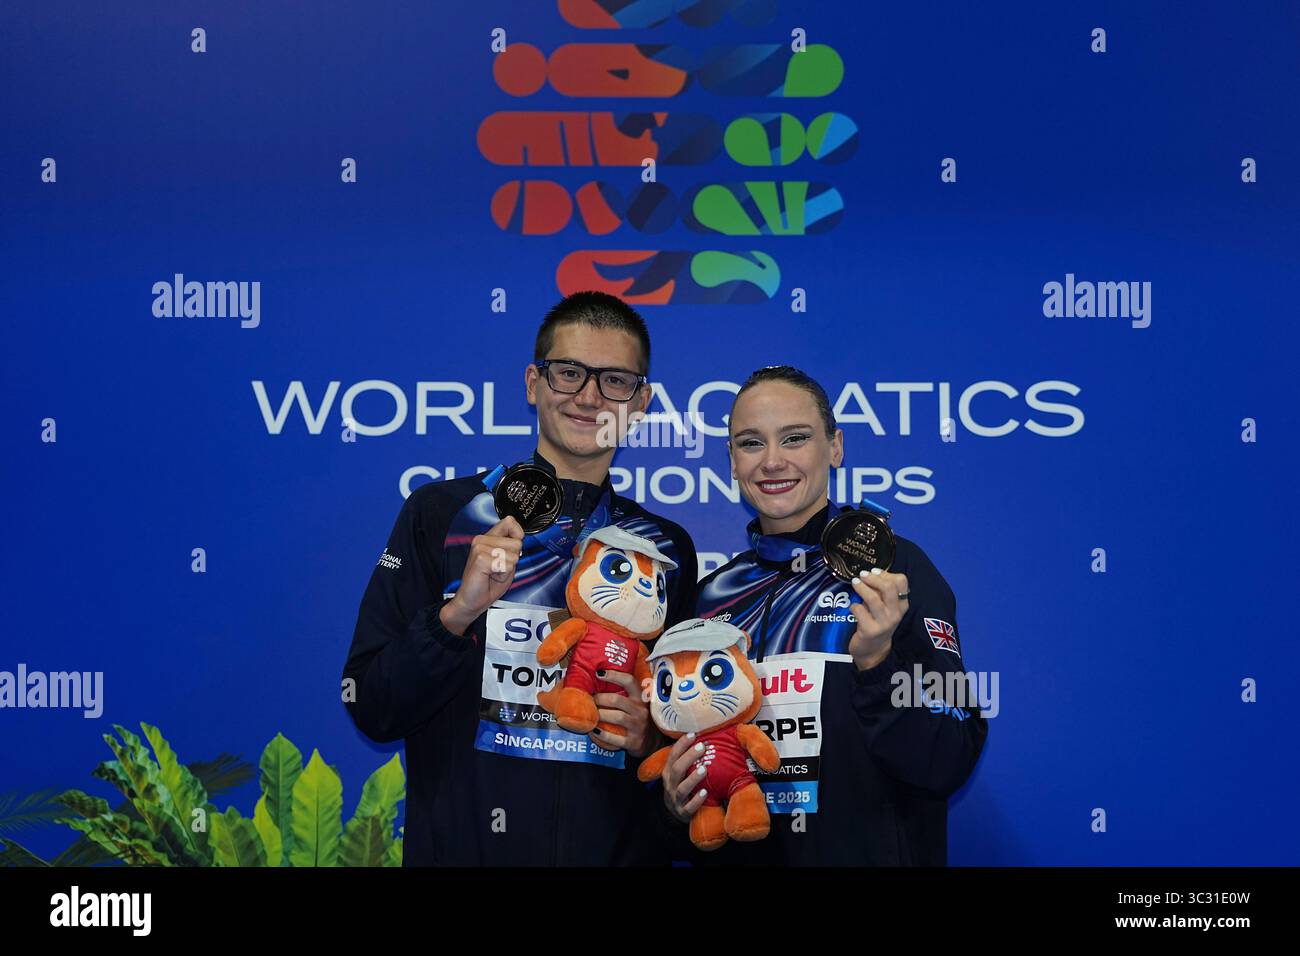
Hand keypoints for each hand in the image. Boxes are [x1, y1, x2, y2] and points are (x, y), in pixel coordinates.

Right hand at [439, 516, 523, 634]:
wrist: (472, 601)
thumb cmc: (488, 583)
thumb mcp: (506, 562)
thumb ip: (512, 547)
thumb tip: (520, 537)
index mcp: (488, 538)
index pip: (510, 522)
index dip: (517, 535)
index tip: (511, 550)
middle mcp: (482, 540)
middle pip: (517, 542)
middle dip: (513, 560)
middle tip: (498, 568)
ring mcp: (479, 548)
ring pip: (513, 555)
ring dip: (507, 569)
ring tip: (493, 573)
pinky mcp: (480, 559)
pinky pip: (506, 565)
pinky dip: (502, 575)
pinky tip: (490, 576)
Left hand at [588, 670, 652, 756]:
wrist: (652, 742)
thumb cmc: (637, 718)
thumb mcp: (635, 704)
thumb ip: (622, 695)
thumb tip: (596, 682)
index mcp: (640, 698)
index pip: (629, 681)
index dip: (614, 675)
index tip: (599, 674)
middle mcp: (641, 711)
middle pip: (617, 700)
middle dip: (600, 698)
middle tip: (590, 700)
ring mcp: (639, 727)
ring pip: (617, 717)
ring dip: (600, 715)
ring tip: (590, 715)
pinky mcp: (634, 742)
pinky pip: (616, 738)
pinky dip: (602, 735)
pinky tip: (594, 731)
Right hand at [661, 731, 709, 823]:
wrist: (676, 812)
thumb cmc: (682, 785)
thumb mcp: (680, 772)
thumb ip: (687, 758)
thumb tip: (703, 738)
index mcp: (668, 772)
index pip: (673, 755)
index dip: (681, 744)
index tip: (692, 734)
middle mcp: (670, 784)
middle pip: (676, 769)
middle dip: (689, 757)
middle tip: (702, 747)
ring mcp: (676, 799)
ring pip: (682, 788)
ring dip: (693, 778)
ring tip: (704, 769)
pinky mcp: (683, 812)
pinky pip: (689, 807)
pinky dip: (696, 800)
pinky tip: (705, 792)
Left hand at [848, 568, 909, 670]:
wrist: (873, 650)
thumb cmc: (878, 622)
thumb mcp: (885, 607)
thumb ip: (882, 592)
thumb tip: (872, 573)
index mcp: (902, 604)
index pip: (902, 581)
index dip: (886, 573)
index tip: (874, 571)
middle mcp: (895, 613)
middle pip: (889, 588)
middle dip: (873, 578)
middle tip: (862, 575)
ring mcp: (883, 623)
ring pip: (873, 598)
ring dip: (862, 588)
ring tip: (855, 583)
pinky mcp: (870, 631)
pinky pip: (860, 611)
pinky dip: (854, 605)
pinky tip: (853, 607)